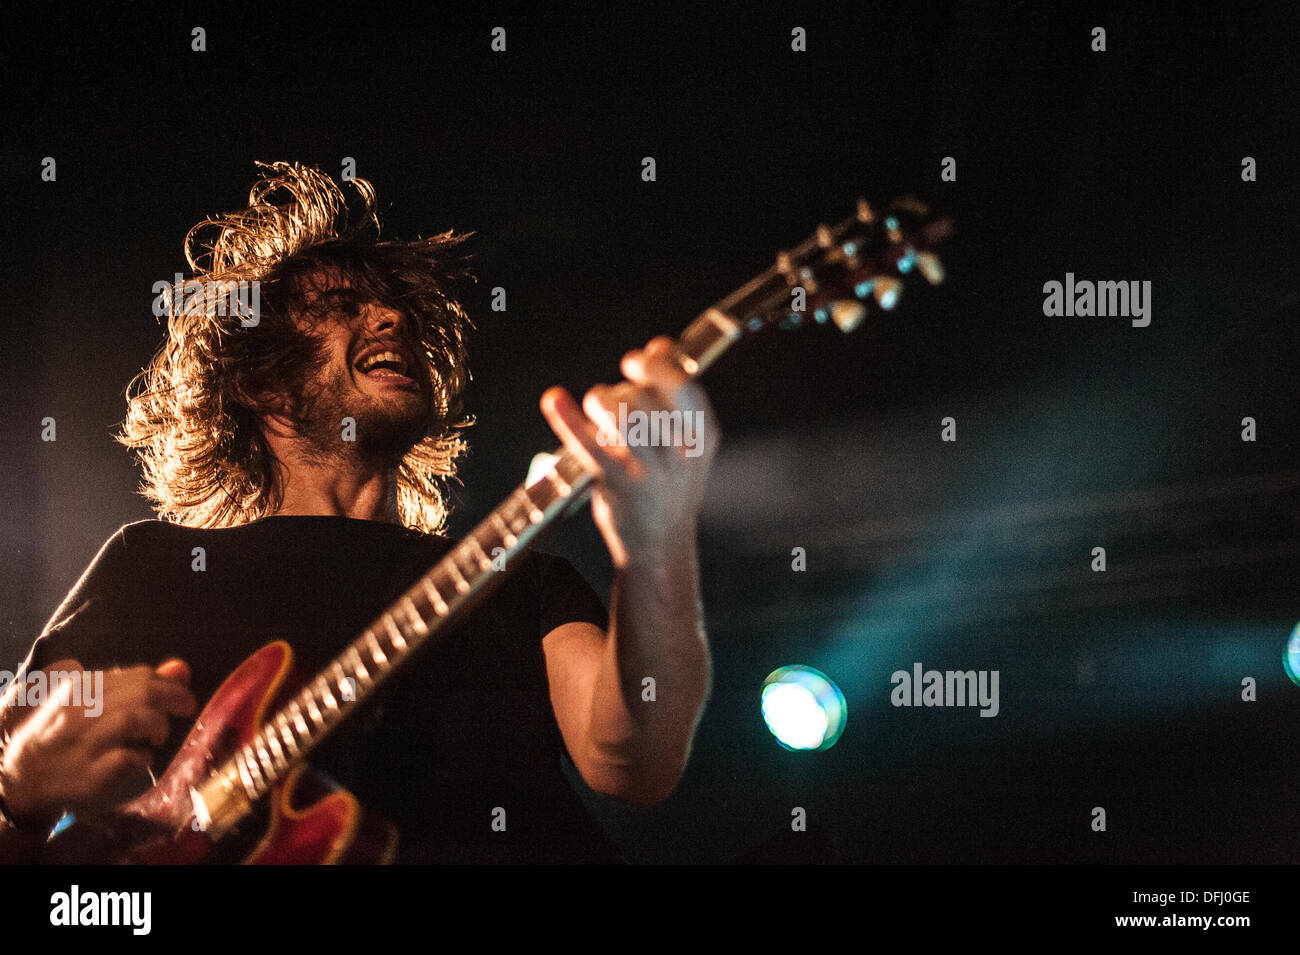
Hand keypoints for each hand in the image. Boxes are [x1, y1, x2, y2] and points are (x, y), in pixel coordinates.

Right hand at [0, 658, 196, 825]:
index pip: (137, 676)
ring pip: (131, 720)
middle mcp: (78, 712)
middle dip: (173, 699)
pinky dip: (142, 758)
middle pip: (139, 695)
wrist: (20, 778)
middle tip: (187, 709)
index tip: (183, 695)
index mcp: (80, 688)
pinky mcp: (86, 776)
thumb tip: (180, 669)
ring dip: (157, 726)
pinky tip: (142, 759)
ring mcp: (80, 744)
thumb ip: (134, 684)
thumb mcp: (89, 700)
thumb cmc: (62, 734)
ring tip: (157, 737)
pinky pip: (124, 759)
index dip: (169, 684)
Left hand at [540, 336, 718, 565]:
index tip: (633, 362)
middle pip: (643, 397)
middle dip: (620, 389)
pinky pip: (588, 444)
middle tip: (610, 402)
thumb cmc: (669, 485)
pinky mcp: (616, 486)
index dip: (654, 365)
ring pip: (619, 413)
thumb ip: (674, 394)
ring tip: (596, 409)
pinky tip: (554, 400)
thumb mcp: (685, 443)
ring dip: (600, 401)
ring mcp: (649, 472)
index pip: (682, 385)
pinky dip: (567, 418)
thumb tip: (660, 345)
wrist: (660, 546)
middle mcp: (680, 454)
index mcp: (702, 437)